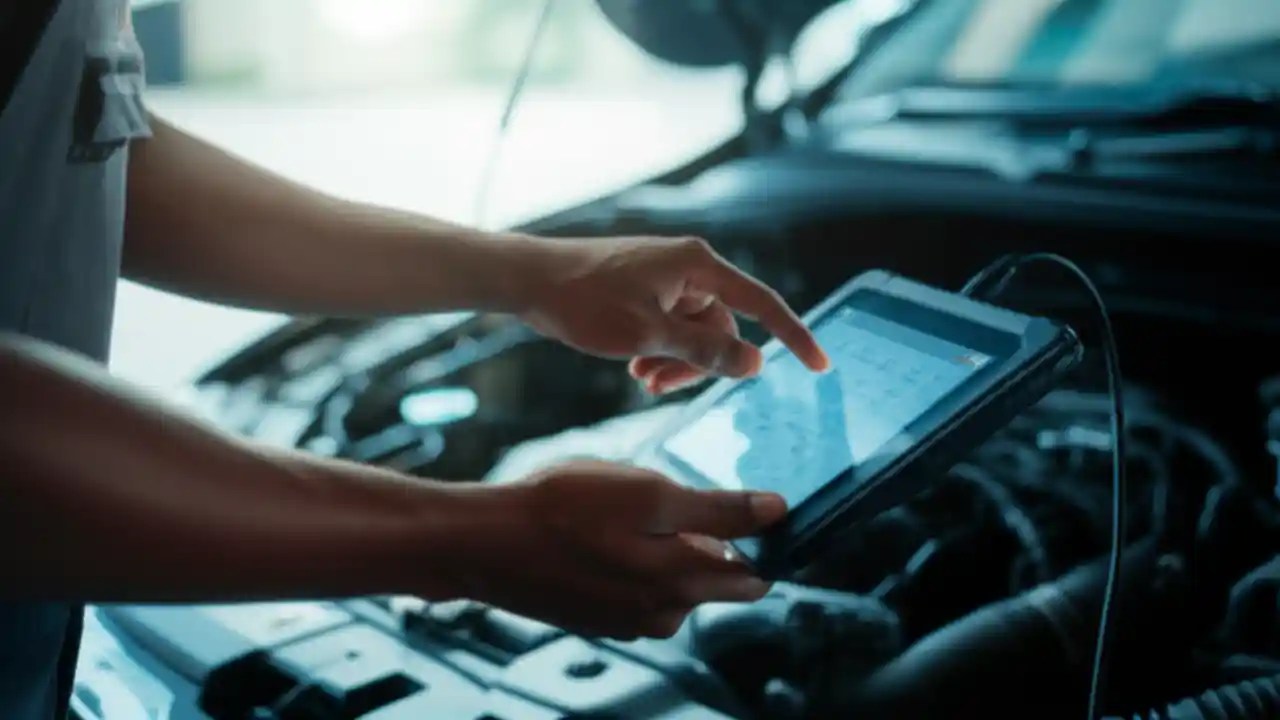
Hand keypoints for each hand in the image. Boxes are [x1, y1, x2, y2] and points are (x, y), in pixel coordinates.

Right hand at [463, 460, 786, 639]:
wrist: (485, 543)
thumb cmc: (561, 509)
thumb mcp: (648, 493)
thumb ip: (719, 509)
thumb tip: (777, 512)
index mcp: (684, 583)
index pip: (754, 576)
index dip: (761, 542)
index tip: (752, 510)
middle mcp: (663, 614)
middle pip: (714, 580)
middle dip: (707, 539)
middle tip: (665, 498)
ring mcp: (629, 621)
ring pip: (674, 581)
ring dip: (665, 547)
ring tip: (623, 511)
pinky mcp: (600, 618)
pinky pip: (638, 587)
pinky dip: (632, 560)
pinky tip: (601, 533)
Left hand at [520, 237, 829, 393]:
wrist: (528, 279)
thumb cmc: (583, 300)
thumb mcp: (648, 334)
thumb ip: (705, 351)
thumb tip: (755, 364)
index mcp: (697, 265)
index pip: (762, 303)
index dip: (794, 337)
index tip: (820, 367)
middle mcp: (688, 266)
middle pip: (721, 328)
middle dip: (700, 363)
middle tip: (660, 385)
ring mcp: (666, 278)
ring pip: (694, 333)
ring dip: (676, 362)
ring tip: (643, 380)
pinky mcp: (646, 289)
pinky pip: (671, 326)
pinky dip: (661, 351)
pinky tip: (635, 367)